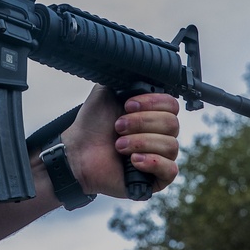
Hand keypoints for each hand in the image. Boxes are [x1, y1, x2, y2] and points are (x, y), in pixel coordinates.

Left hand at [60, 86, 179, 198]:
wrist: (77, 152)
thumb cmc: (92, 125)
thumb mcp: (107, 92)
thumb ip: (126, 80)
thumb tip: (142, 70)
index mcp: (153, 114)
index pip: (172, 104)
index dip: (152, 103)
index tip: (128, 105)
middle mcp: (160, 134)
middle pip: (172, 124)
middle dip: (141, 123)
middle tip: (118, 126)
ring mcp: (159, 157)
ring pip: (170, 145)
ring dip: (141, 142)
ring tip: (118, 145)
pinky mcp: (155, 179)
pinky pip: (171, 170)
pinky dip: (153, 162)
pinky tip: (133, 160)